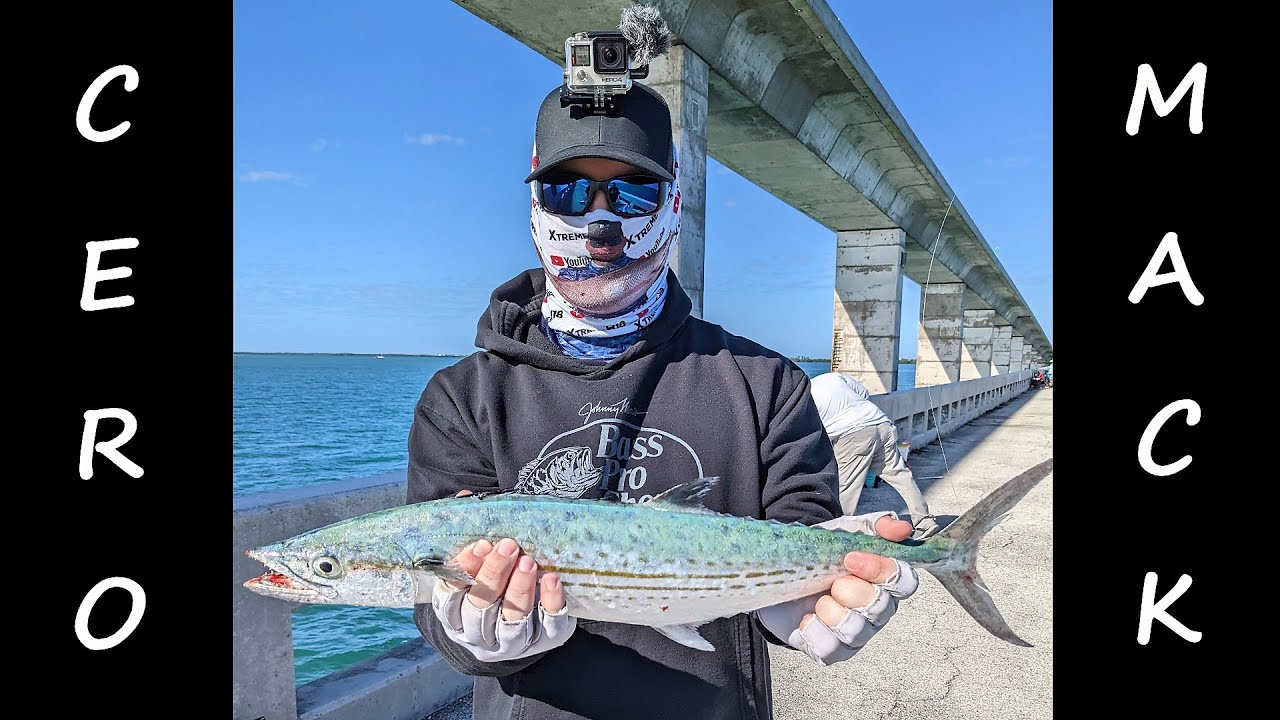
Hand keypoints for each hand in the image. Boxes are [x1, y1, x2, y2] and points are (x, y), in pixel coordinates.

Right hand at [430, 491, 575, 660]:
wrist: (522, 626)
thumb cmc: (494, 584)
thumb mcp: (479, 562)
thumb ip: (471, 534)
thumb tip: (464, 497)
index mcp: (454, 614)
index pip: (450, 595)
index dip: (463, 570)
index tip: (479, 544)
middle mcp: (477, 633)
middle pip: (480, 608)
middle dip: (493, 575)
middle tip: (509, 546)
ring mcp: (509, 642)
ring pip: (511, 621)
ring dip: (519, 590)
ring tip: (529, 562)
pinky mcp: (542, 642)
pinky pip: (547, 627)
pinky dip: (550, 603)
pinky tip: (552, 580)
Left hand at [755, 511, 919, 665]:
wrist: (780, 576)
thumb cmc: (819, 556)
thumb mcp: (842, 533)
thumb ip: (873, 526)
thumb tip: (901, 528)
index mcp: (885, 582)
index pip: (905, 581)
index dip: (882, 570)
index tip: (850, 558)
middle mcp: (877, 611)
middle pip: (879, 606)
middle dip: (850, 591)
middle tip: (831, 581)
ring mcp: (857, 634)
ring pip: (856, 630)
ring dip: (831, 611)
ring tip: (817, 600)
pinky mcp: (832, 651)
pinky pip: (829, 648)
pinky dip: (813, 629)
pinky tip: (806, 617)